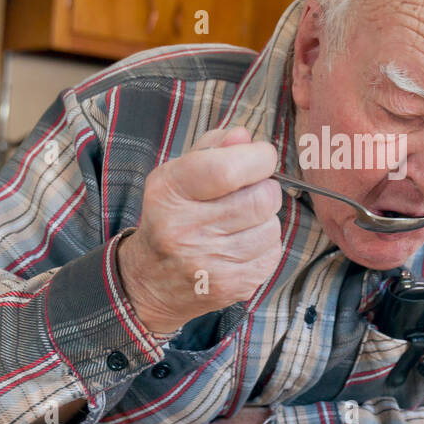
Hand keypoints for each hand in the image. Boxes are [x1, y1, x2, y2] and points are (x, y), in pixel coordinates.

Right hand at [117, 126, 282, 335]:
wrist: (151, 281)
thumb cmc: (171, 216)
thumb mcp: (177, 175)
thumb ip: (212, 148)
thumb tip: (245, 137)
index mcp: (169, 192)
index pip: (228, 170)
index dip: (259, 157)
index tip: (261, 156)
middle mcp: (186, 229)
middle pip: (261, 199)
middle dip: (265, 189)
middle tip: (249, 192)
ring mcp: (209, 262)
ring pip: (272, 227)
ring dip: (265, 219)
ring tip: (241, 222)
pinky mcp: (232, 286)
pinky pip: (273, 253)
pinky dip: (265, 245)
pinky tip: (241, 244)